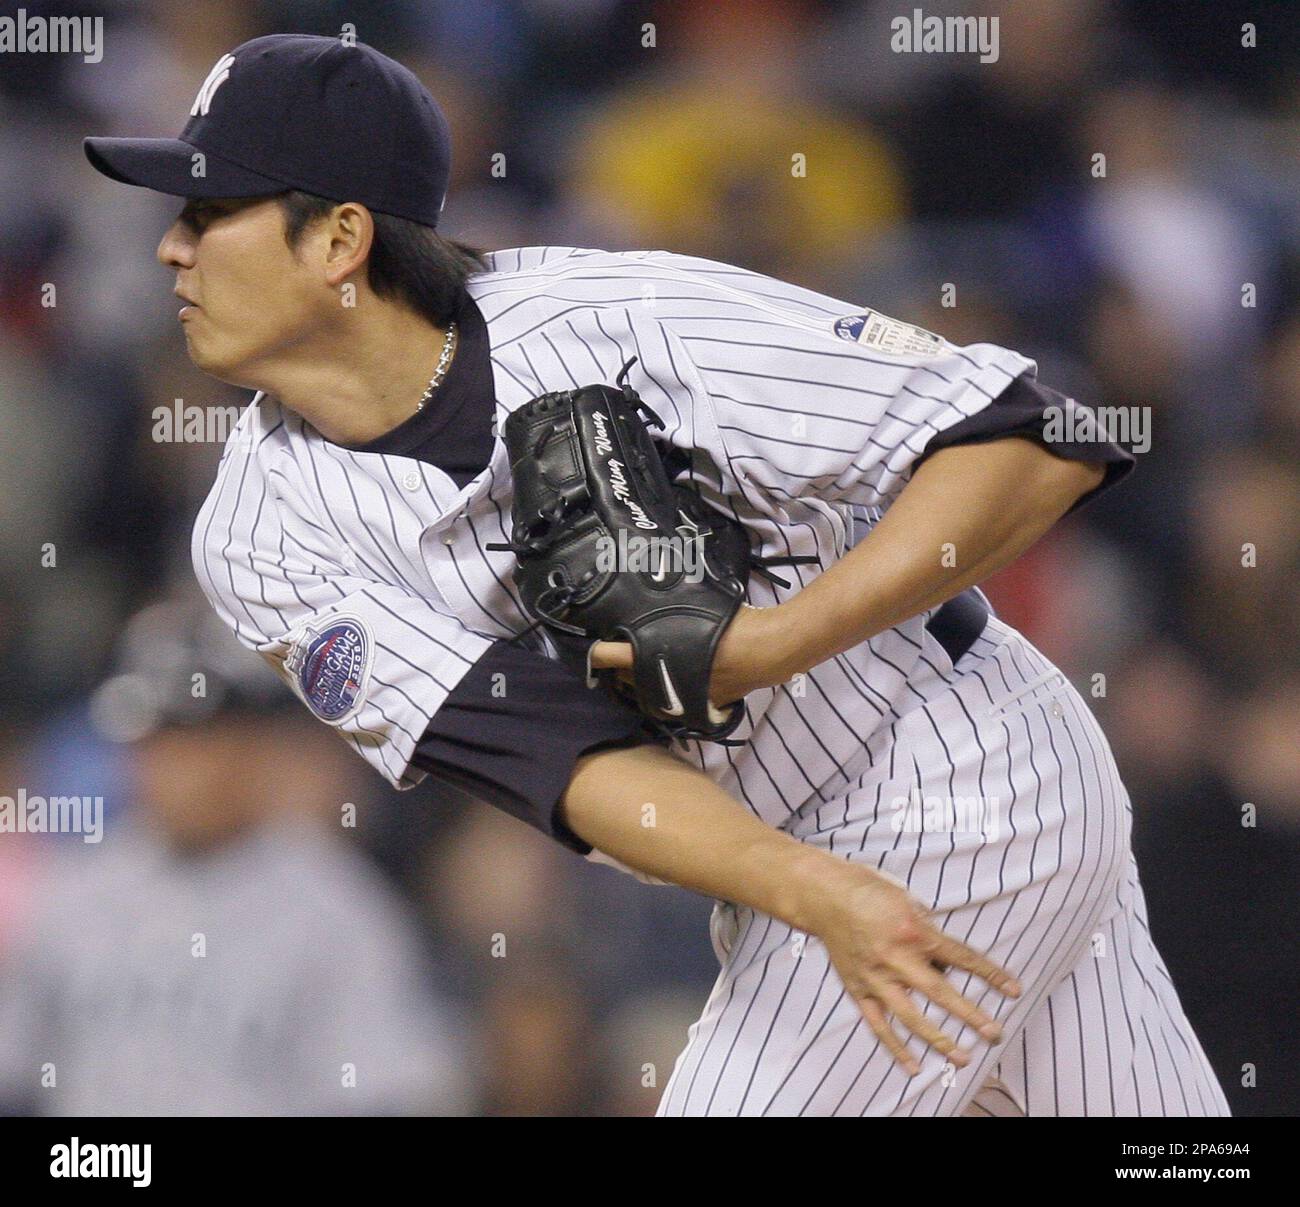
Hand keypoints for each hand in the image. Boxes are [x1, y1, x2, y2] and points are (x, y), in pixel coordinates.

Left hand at [589, 604, 795, 708]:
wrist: (764, 651)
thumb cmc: (728, 624)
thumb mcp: (692, 605)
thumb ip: (666, 610)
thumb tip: (648, 604)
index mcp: (651, 653)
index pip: (609, 657)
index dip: (596, 653)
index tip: (591, 650)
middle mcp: (657, 681)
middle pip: (623, 680)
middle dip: (620, 669)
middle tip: (623, 655)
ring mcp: (675, 700)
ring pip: (645, 697)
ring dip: (640, 685)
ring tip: (642, 671)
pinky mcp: (694, 711)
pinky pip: (671, 706)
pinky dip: (668, 696)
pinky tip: (673, 684)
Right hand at [809, 863, 1021, 1074]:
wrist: (825, 895)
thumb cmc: (870, 891)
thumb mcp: (909, 900)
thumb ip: (929, 932)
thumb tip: (947, 964)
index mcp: (914, 931)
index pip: (962, 958)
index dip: (991, 975)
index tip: (1014, 990)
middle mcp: (896, 957)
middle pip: (941, 993)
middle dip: (971, 1015)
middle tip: (995, 1034)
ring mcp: (875, 977)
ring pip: (911, 1017)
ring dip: (939, 1040)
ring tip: (964, 1058)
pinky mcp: (857, 989)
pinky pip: (878, 1024)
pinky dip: (895, 1047)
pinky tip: (914, 1067)